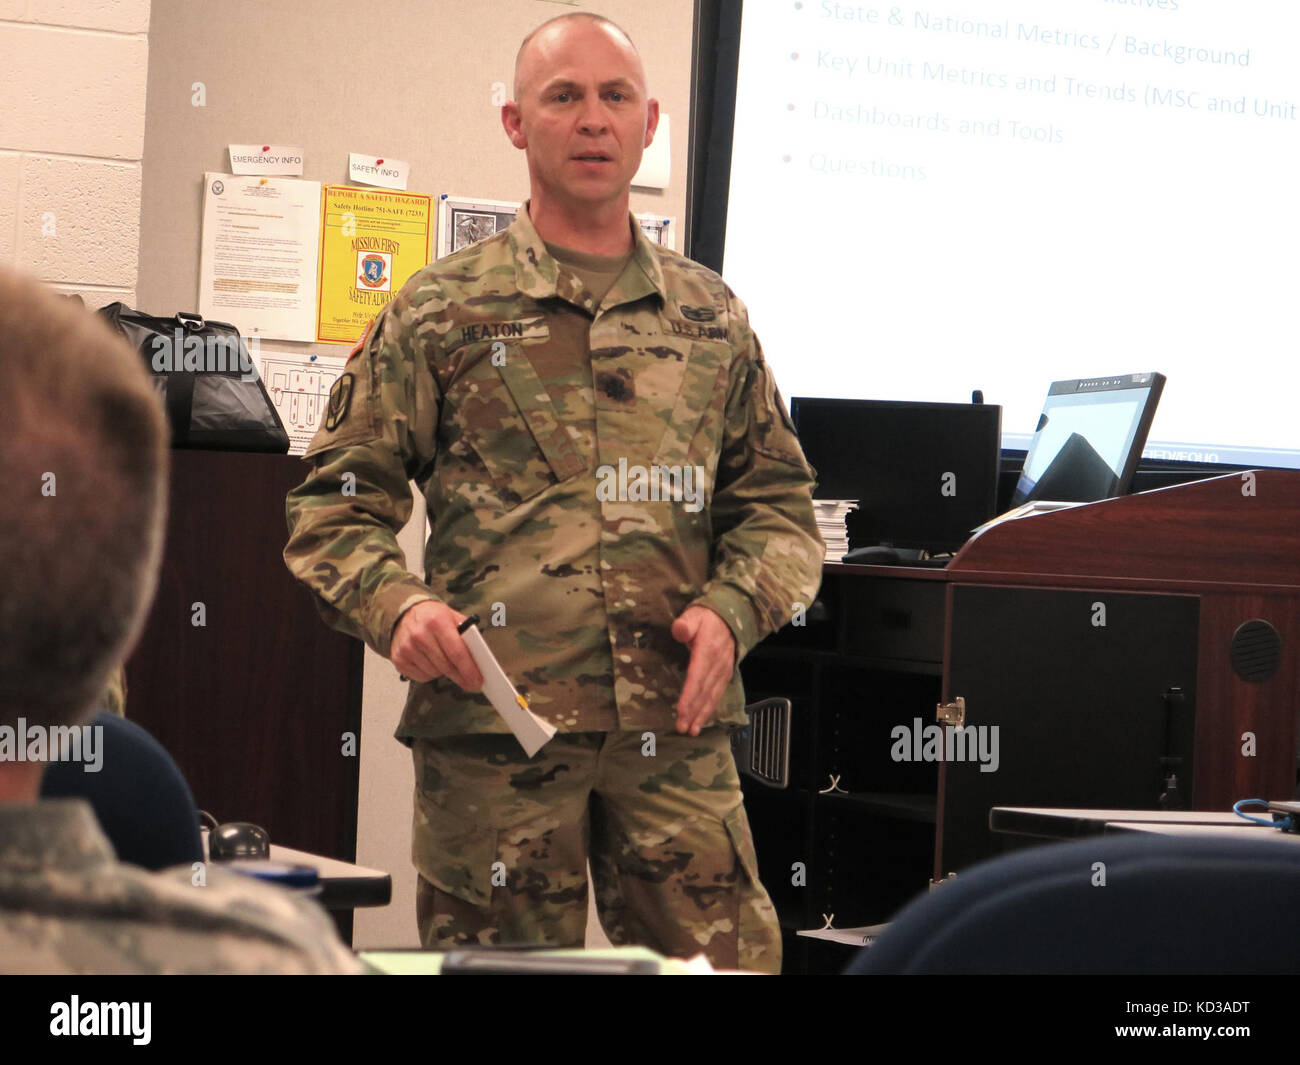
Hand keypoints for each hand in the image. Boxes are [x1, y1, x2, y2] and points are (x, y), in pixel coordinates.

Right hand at [389, 601, 483, 690]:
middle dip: (461, 676)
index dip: (469, 670)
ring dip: (444, 672)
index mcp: (437, 621)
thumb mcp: (453, 617)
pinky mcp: (399, 659)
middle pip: (446, 666)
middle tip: (470, 682)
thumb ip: (467, 635)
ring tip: (445, 661)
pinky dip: (430, 674)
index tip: (478, 681)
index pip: (457, 652)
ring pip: (434, 673)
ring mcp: (407, 648)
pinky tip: (431, 663)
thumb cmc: (434, 617)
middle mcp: (420, 635)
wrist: (405, 613)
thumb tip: (481, 660)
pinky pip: (422, 677)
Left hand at [671, 606, 736, 736]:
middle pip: (704, 692)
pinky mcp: (725, 675)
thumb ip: (686, 623)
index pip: (697, 677)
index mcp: (707, 652)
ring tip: (692, 731)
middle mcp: (717, 665)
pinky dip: (710, 709)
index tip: (680, 711)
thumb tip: (679, 631)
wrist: (733, 616)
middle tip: (682, 728)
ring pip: (712, 697)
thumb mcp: (695, 614)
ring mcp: (723, 671)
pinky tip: (702, 720)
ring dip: (702, 715)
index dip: (689, 696)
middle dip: (693, 712)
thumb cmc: (708, 617)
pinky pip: (718, 695)